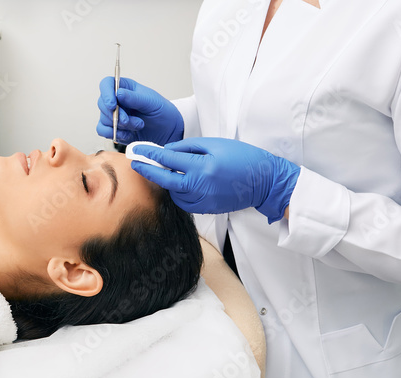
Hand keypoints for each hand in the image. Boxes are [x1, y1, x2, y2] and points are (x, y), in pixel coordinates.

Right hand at [96, 76, 183, 145]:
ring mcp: (114, 115)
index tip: (112, 105)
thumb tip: (118, 93)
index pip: (107, 84)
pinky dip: (114, 134)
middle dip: (115, 115)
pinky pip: (102, 131)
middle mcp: (117, 100)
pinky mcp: (114, 129)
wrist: (168, 131)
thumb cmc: (162, 112)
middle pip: (102, 103)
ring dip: (119, 126)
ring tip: (138, 126)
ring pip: (104, 119)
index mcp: (125, 88)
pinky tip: (128, 134)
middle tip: (129, 121)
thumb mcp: (151, 102)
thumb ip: (134, 98)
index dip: (106, 93)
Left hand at [131, 137, 300, 222]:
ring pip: (173, 192)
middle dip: (148, 170)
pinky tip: (182, 183)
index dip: (150, 154)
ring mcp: (203, 201)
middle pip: (164, 180)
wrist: (264, 181)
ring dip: (167, 182)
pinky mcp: (206, 209)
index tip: (137, 150)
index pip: (168, 160)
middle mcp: (200, 186)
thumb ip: (187, 147)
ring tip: (167, 171)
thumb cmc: (242, 158)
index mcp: (202, 167)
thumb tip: (166, 151)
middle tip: (136, 163)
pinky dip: (179, 193)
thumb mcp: (215, 144)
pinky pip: (184, 202)